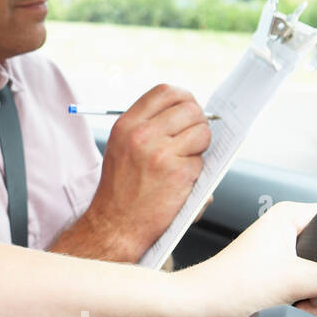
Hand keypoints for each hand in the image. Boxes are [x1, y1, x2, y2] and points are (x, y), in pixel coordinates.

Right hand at [86, 84, 210, 256]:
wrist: (114, 225)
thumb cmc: (121, 189)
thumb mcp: (121, 147)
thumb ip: (148, 127)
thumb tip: (188, 114)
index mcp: (127, 124)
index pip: (165, 92)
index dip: (184, 98)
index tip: (188, 110)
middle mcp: (142, 134)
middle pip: (190, 108)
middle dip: (198, 123)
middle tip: (192, 140)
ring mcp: (161, 152)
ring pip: (202, 132)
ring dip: (200, 147)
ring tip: (184, 162)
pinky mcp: (178, 173)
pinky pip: (202, 161)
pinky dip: (197, 172)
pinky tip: (180, 183)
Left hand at [177, 201, 316, 316]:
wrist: (197, 316)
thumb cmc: (226, 286)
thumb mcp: (295, 279)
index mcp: (291, 216)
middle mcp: (289, 236)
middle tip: (308, 293)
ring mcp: (287, 264)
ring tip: (295, 304)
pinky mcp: (283, 288)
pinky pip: (315, 300)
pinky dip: (309, 311)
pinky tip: (292, 313)